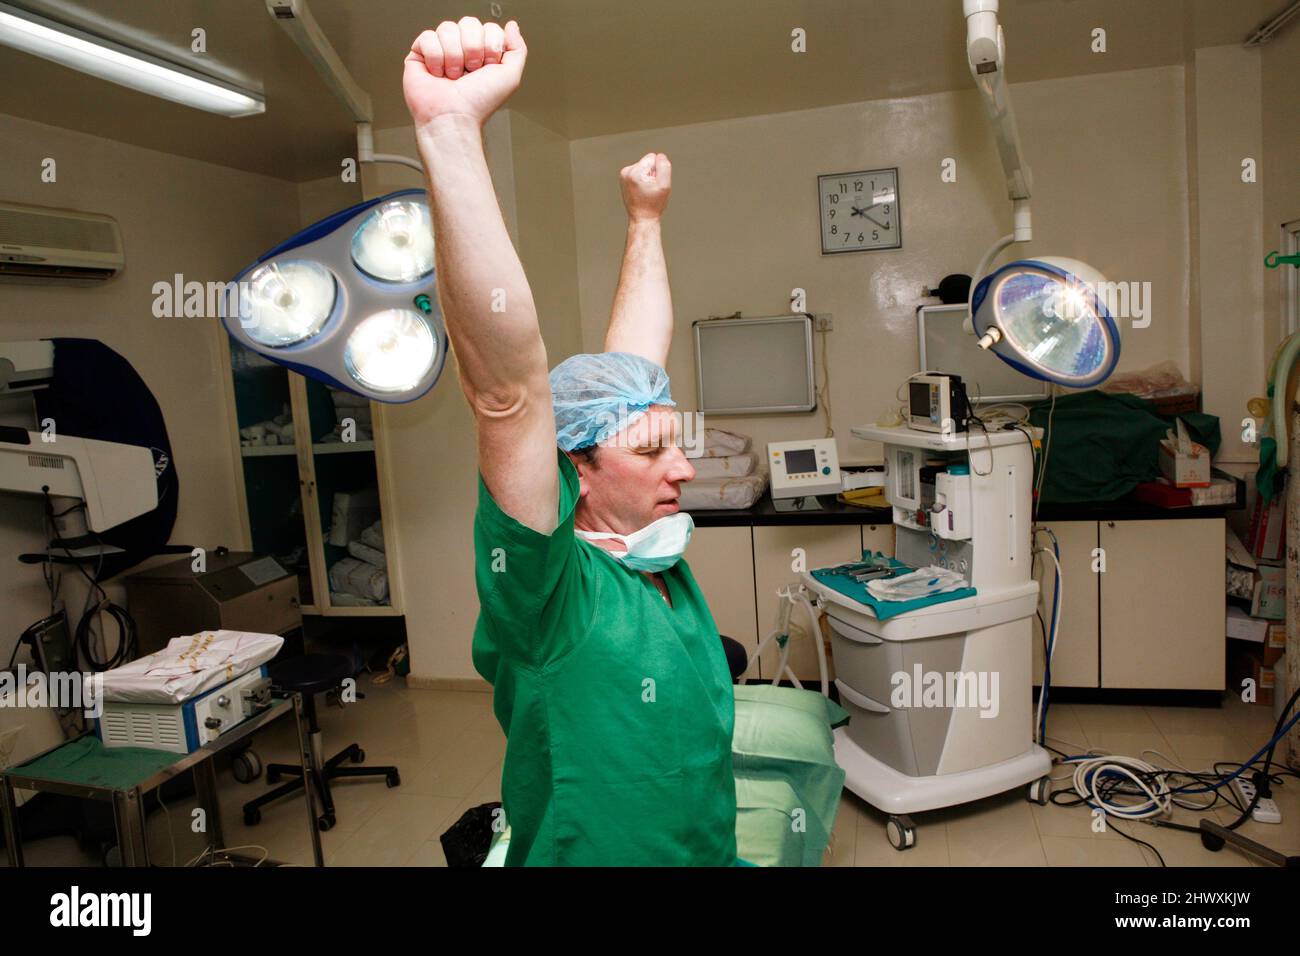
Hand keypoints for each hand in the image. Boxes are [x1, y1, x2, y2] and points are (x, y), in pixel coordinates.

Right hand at [403, 17, 526, 128]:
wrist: (453, 117)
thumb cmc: (478, 103)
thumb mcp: (510, 77)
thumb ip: (518, 49)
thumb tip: (512, 26)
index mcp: (483, 52)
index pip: (489, 27)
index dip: (490, 46)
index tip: (488, 67)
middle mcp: (463, 49)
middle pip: (469, 23)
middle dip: (473, 49)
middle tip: (470, 72)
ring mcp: (441, 49)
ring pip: (447, 28)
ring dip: (454, 57)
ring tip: (453, 76)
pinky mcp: (420, 53)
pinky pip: (428, 36)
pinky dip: (435, 58)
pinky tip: (437, 74)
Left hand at [619, 152, 671, 221]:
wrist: (642, 218)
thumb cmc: (654, 204)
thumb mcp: (664, 186)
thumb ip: (664, 167)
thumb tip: (660, 156)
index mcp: (634, 172)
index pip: (653, 157)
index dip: (658, 171)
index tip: (654, 185)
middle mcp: (626, 171)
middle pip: (647, 161)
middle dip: (652, 173)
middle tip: (650, 190)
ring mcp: (623, 175)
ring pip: (643, 166)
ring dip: (647, 177)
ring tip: (646, 191)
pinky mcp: (624, 178)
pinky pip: (639, 171)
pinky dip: (642, 179)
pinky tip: (641, 190)